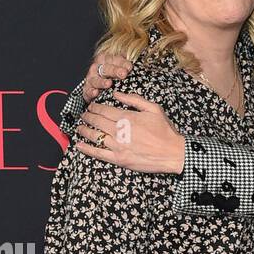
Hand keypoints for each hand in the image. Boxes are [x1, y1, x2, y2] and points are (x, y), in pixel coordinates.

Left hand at [71, 91, 185, 173]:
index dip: (94, 107)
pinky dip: (87, 149)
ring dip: (84, 130)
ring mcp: (118, 146)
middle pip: (96, 121)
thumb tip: (116, 94)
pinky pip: (99, 154)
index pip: (103, 110)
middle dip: (87, 117)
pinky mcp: (119, 159)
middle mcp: (119, 131)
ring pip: (95, 136)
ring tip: (80, 127)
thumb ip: (133, 99)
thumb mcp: (153, 109)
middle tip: (83, 115)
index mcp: (126, 118)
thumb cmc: (165, 131)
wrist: (174, 153)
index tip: (91, 107)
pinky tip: (79, 145)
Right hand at [81, 53, 132, 102]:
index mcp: (106, 60)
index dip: (122, 62)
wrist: (97, 87)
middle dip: (115, 70)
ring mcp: (91, 79)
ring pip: (96, 79)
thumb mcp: (120, 67)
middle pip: (106, 68)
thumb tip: (143, 60)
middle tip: (123, 74)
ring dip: (102, 82)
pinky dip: (91, 92)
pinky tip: (95, 93)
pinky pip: (88, 91)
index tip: (130, 67)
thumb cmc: (111, 76)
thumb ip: (127, 64)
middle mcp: (97, 68)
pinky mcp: (87, 90)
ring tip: (109, 83)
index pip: (114, 59)